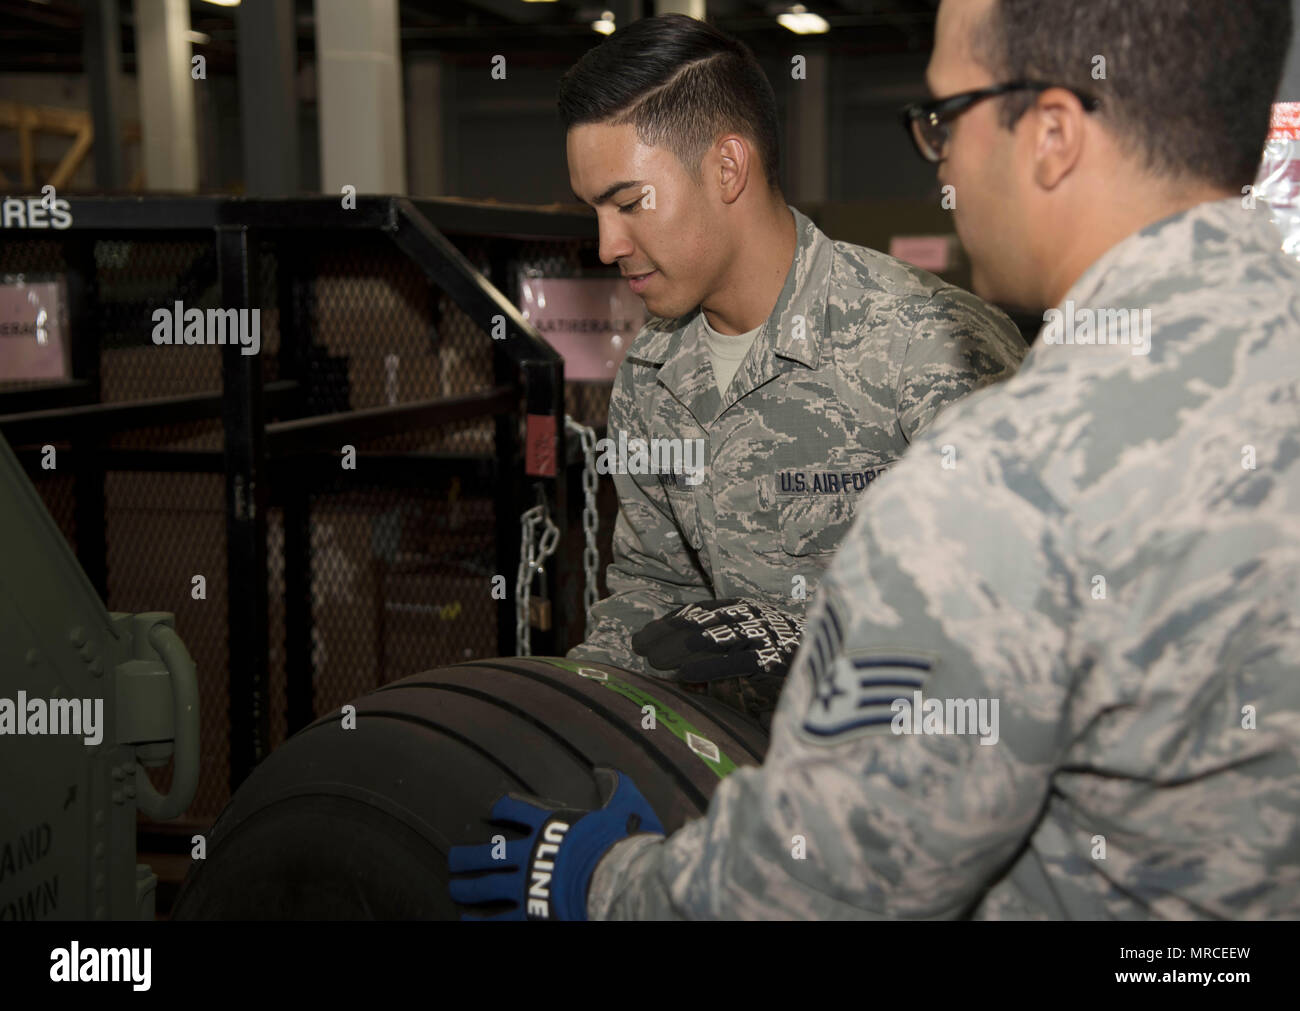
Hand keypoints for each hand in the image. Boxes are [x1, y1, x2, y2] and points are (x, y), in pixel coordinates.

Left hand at [448, 768, 663, 920]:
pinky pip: (498, 918)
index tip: (491, 811)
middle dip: (469, 855)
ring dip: (467, 886)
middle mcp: (531, 852)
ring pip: (487, 885)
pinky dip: (479, 920)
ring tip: (456, 886)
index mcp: (550, 825)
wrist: (618, 879)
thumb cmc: (621, 843)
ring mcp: (527, 883)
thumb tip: (604, 770)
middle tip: (455, 857)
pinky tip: (466, 919)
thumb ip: (613, 786)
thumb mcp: (623, 806)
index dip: (500, 809)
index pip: (515, 810)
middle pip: (491, 852)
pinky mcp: (530, 912)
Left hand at [631, 597, 805, 681]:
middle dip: (667, 634)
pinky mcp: (776, 658)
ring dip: (679, 648)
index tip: (644, 637)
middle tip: (639, 648)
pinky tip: (682, 676)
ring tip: (653, 661)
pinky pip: (736, 661)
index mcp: (746, 609)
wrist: (837, 664)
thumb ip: (720, 657)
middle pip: (701, 621)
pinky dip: (707, 668)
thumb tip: (683, 675)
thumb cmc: (787, 659)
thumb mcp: (750, 651)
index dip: (669, 622)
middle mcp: (754, 616)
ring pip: (714, 637)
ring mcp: (765, 635)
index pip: (700, 611)